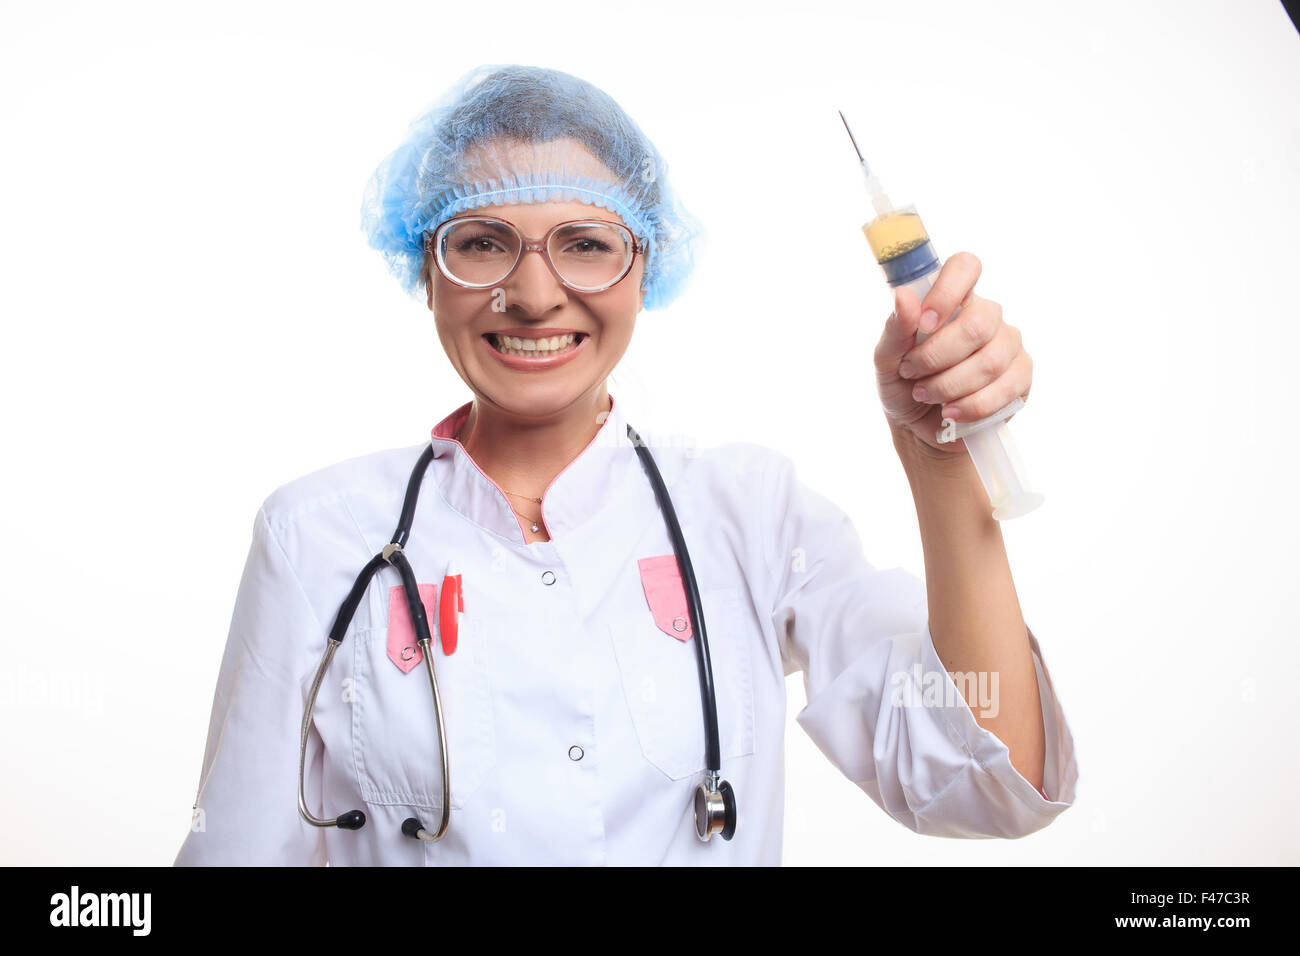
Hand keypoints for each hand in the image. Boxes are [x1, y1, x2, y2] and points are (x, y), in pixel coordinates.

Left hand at [872, 252, 1031, 459]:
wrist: (919, 428)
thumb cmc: (903, 385)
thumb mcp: (887, 359)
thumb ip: (896, 328)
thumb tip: (903, 295)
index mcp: (953, 300)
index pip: (965, 267)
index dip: (947, 292)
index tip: (924, 325)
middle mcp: (986, 315)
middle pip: (977, 324)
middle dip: (936, 357)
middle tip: (911, 372)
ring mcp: (1008, 344)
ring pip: (989, 361)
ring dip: (948, 385)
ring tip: (925, 395)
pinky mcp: (1021, 376)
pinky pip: (1004, 389)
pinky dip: (970, 406)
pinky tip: (951, 411)